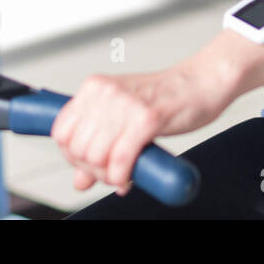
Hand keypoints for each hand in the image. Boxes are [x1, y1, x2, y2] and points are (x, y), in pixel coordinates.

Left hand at [49, 59, 234, 196]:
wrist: (202, 82)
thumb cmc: (165, 98)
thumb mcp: (124, 116)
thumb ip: (99, 145)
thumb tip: (80, 181)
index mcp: (95, 87)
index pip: (61, 131)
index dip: (72, 156)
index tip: (88, 164)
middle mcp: (106, 92)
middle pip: (77, 148)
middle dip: (91, 170)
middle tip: (109, 173)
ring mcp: (126, 104)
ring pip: (96, 157)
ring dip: (107, 176)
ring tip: (122, 174)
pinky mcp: (148, 118)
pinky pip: (120, 159)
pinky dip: (121, 176)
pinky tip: (127, 178)